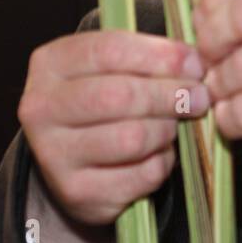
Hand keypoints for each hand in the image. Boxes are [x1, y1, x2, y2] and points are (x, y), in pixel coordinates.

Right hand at [18, 30, 208, 227]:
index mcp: (50, 65)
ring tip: (172, 126)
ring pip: (133, 138)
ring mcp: (54, 154)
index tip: (195, 65)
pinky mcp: (77, 192)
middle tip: (199, 98)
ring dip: (166, 131)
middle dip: (170, 95)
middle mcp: (42, 108)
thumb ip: (147, 58)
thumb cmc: (102, 103)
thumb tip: (194, 61)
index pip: (109, 50)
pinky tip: (158, 155)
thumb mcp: (113, 70)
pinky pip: (141, 174)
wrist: (73, 163)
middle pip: (120, 96)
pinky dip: (161, 163)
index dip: (161, 56)